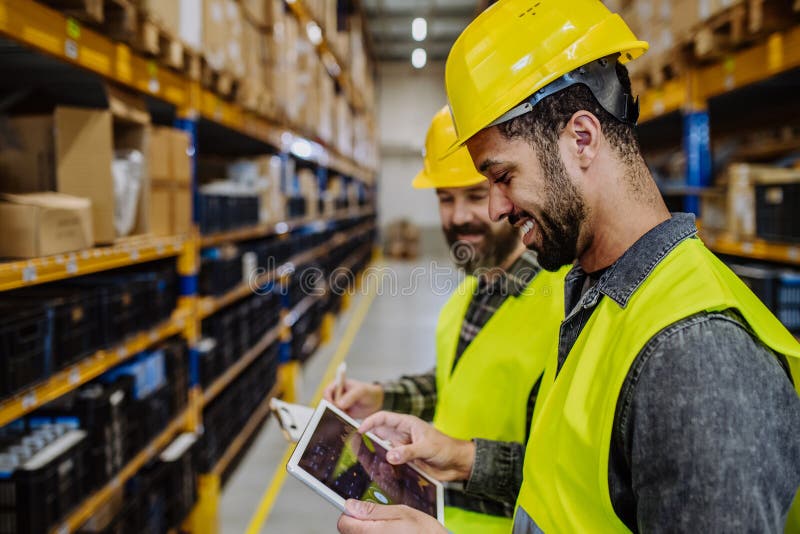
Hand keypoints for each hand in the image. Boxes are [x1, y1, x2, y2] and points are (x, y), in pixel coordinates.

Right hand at [323, 378, 384, 418]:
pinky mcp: (342, 413)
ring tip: (343, 418)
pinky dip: (339, 421)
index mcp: (338, 385)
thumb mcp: (361, 391)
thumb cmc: (368, 392)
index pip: (327, 391)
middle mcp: (336, 395)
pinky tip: (345, 423)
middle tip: (338, 414)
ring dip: (334, 416)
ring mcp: (338, 405)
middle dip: (330, 409)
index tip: (333, 405)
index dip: (327, 398)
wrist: (375, 401)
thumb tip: (338, 404)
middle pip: (326, 403)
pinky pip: (337, 418)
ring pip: (330, 411)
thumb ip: (350, 396)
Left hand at [337, 499, 446, 533]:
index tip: (360, 510)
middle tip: (380, 519)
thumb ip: (373, 510)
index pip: (343, 524)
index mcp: (373, 532)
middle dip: (360, 523)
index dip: (350, 514)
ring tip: (388, 529)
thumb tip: (350, 505)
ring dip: (368, 530)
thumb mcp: (402, 512)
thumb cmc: (424, 532)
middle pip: (349, 532)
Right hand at [359, 411, 474, 481]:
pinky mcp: (404, 461)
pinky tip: (376, 471)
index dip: (370, 422)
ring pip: (382, 449)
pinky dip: (382, 466)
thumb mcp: (427, 448)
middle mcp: (402, 435)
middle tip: (354, 446)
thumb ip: (408, 452)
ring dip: (374, 454)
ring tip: (362, 460)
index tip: (359, 430)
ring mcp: (402, 448)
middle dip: (367, 438)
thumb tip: (390, 456)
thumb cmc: (446, 448)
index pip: (383, 418)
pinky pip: (389, 462)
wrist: (456, 464)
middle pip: (379, 433)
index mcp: (407, 424)